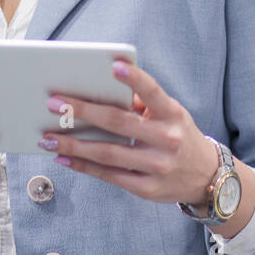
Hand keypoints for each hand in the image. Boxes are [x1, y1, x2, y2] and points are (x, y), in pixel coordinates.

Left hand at [39, 58, 219, 205]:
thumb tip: (102, 90)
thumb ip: (142, 102)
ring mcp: (156, 166)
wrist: (206, 177)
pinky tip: (63, 158)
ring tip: (47, 137)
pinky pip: (108, 176)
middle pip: (118, 123)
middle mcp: (166, 140)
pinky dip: (83, 166)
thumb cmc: (178, 135)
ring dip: (73, 145)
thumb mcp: (171, 114)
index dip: (134, 79)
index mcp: (172, 114)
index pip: (152, 92)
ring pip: (107, 154)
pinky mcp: (146, 189)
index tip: (114, 65)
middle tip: (53, 103)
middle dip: (83, 112)